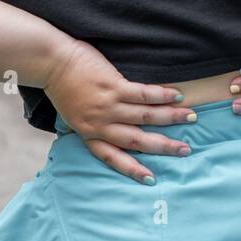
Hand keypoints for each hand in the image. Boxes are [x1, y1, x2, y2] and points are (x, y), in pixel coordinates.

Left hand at [43, 38, 194, 183]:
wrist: (50, 61)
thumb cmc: (61, 84)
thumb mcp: (71, 114)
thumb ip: (91, 124)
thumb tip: (110, 129)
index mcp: (88, 133)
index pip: (113, 157)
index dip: (132, 169)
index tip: (151, 179)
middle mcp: (99, 124)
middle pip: (136, 140)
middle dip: (163, 147)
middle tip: (185, 150)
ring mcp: (107, 105)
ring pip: (145, 116)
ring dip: (170, 118)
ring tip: (190, 118)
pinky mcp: (112, 85)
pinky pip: (142, 94)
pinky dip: (161, 96)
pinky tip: (176, 96)